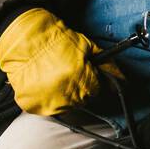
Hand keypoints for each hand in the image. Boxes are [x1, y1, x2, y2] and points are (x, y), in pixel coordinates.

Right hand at [0, 8, 124, 115]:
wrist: (25, 40)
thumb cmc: (57, 41)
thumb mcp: (88, 48)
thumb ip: (108, 67)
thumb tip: (124, 81)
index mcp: (83, 82)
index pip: (98, 92)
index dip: (93, 81)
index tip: (85, 74)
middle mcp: (68, 97)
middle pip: (83, 101)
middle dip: (79, 88)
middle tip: (68, 73)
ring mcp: (49, 104)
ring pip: (65, 106)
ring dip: (64, 95)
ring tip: (54, 77)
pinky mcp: (33, 107)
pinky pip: (46, 107)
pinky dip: (46, 98)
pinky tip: (43, 83)